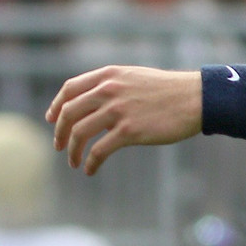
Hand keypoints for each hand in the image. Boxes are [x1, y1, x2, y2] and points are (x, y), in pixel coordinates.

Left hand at [47, 66, 200, 173]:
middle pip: (69, 112)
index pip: (69, 88)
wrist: (194, 98)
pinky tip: (90, 169)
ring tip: (73, 162)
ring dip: (72, 151)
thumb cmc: (166, 90)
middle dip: (60, 132)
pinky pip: (99, 151)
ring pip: (80, 133)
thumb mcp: (133, 78)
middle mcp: (108, 90)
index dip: (56, 105)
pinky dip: (90, 162)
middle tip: (59, 146)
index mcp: (108, 76)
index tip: (52, 119)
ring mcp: (117, 110)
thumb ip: (111, 87)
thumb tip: (92, 108)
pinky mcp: (129, 131)